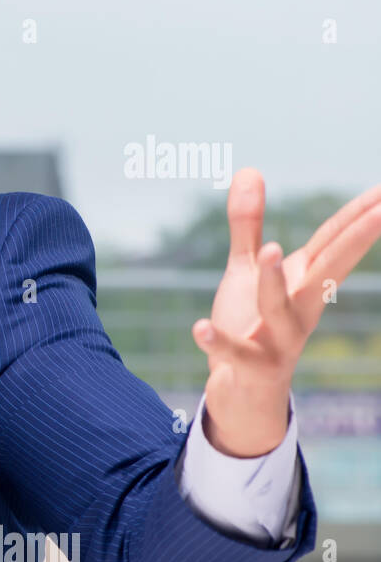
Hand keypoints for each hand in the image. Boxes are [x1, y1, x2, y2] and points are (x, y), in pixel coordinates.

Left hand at [192, 168, 380, 455]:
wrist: (241, 391)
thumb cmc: (250, 324)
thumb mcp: (247, 270)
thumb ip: (247, 224)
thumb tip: (249, 170)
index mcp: (302, 281)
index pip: (335, 242)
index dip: (362, 215)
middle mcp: (299, 308)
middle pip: (328, 270)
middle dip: (355, 241)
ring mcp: (278, 339)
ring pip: (281, 310)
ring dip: (276, 282)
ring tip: (272, 249)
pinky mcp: (251, 366)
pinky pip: (235, 354)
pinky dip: (218, 343)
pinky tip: (199, 328)